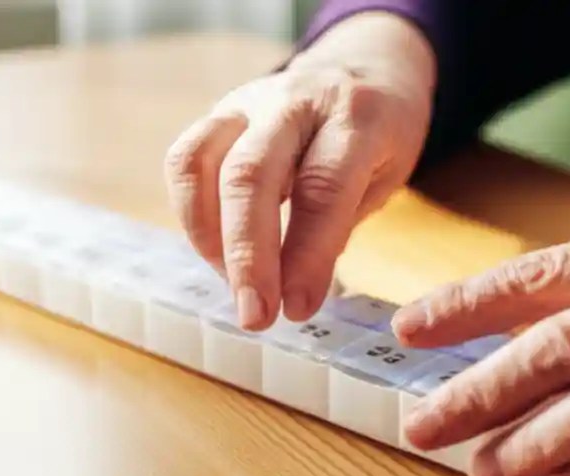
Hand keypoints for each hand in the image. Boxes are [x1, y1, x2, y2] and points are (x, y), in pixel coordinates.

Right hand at [164, 12, 435, 329]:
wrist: (364, 65)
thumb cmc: (379, 136)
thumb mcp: (385, 175)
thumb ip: (339, 222)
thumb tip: (295, 289)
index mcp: (356, 117)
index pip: (323, 187)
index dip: (307, 254)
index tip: (298, 309)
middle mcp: (295, 101)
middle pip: (250, 174)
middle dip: (247, 255)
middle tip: (255, 316)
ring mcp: (248, 102)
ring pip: (199, 164)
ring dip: (209, 239)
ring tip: (236, 287)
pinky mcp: (216, 113)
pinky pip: (184, 163)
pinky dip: (194, 218)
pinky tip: (219, 254)